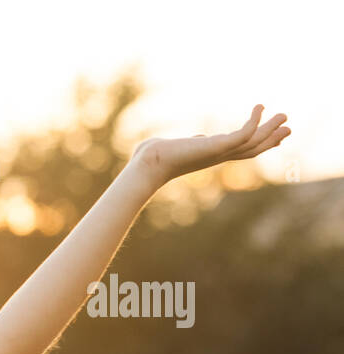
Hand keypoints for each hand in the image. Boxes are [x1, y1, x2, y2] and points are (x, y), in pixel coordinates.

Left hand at [129, 105, 289, 188]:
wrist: (146, 165)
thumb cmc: (152, 158)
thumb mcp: (177, 146)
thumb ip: (191, 142)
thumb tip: (197, 138)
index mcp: (210, 156)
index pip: (239, 150)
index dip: (257, 143)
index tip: (272, 136)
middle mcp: (217, 157)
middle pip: (251, 149)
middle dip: (270, 138)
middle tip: (288, 126)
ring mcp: (218, 153)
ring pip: (252, 143)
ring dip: (270, 129)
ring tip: (284, 115)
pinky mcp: (217, 147)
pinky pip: (243, 134)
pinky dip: (254, 121)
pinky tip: (259, 107)